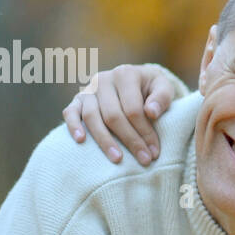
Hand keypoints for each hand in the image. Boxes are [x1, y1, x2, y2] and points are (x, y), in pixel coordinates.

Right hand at [63, 63, 177, 165]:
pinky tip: (81, 140)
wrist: (135, 81)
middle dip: (130, 140)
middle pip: (113, 115)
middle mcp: (104, 80)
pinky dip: (73, 126)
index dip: (144, 132)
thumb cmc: (151, 88)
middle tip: (144, 160)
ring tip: (117, 159)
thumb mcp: (164, 87)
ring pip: (92, 117)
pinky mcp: (77, 100)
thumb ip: (162, 97)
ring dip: (104, 140)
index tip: (155, 152)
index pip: (133, 108)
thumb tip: (151, 113)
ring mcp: (88, 90)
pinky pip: (70, 112)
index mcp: (125, 74)